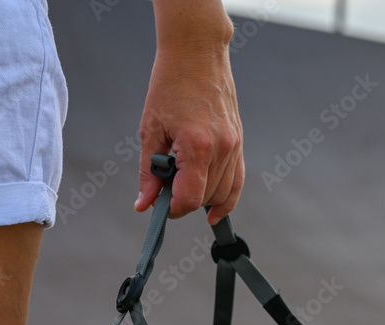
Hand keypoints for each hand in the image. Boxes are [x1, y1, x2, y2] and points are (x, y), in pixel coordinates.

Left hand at [134, 2, 243, 224]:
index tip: (159, 207)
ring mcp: (234, 146)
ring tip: (181, 185)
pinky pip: (237, 182)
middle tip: (164, 191)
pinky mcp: (239, 142)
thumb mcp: (150, 129)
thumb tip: (145, 203)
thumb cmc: (171, 83)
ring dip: (202, 199)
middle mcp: (222, 149)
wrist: (197, 52)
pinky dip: (226, 199)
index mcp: (197, 146)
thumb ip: (149, 171)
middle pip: (206, 198)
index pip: (190, 198)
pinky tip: (213, 212)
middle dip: (183, 202)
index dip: (172, 210)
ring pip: (222, 193)